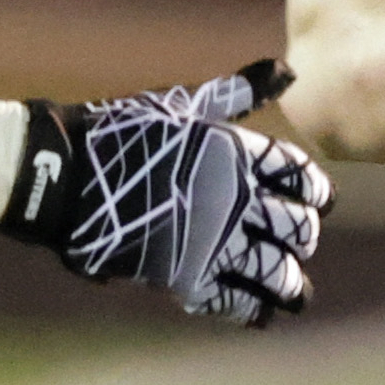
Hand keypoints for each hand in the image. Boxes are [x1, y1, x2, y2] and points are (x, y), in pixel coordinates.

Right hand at [0, 61, 331, 325]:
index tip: (318, 199)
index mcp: (236, 152)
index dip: (315, 190)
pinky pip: (234, 302)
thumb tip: (289, 69)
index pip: (299, 174)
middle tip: (300, 240)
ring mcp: (211, 241)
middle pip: (296, 225)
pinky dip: (253, 311)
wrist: (65, 174)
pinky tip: (264, 315)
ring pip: (276, 270)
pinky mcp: (184, 277)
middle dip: (302, 235)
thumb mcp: (184, 104)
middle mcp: (234, 197)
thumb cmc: (124, 132)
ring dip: (290, 283)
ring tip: (297, 292)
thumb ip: (238, 92)